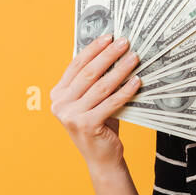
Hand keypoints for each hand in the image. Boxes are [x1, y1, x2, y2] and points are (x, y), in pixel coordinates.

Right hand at [50, 33, 141, 172]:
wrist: (101, 157)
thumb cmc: (99, 125)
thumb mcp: (92, 101)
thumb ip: (94, 81)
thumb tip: (112, 51)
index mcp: (58, 94)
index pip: (76, 65)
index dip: (93, 49)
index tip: (109, 37)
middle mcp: (60, 104)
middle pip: (89, 73)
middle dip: (109, 55)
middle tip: (125, 42)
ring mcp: (71, 116)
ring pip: (101, 86)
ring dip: (120, 70)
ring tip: (134, 58)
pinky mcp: (86, 125)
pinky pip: (111, 102)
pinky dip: (125, 91)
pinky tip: (137, 81)